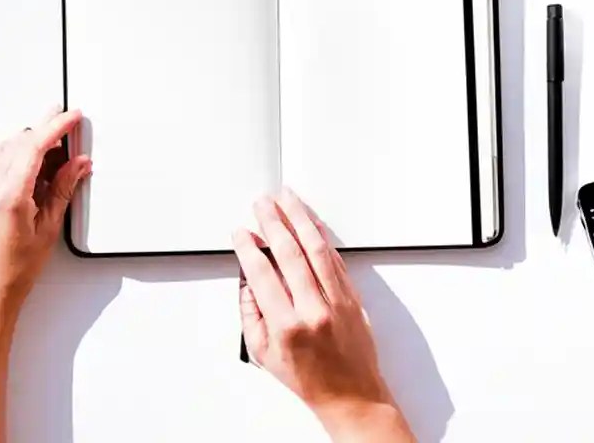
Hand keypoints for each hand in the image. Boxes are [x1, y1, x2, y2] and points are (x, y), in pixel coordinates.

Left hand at [0, 107, 91, 326]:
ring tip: (39, 160)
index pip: (34, 144)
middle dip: (41, 133)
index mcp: (8, 195)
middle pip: (15, 141)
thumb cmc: (13, 272)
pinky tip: (7, 168)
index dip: (56, 126)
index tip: (70, 116)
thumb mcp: (47, 229)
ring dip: (18, 145)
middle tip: (63, 134)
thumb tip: (77, 164)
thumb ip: (63, 190)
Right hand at [233, 189, 414, 442]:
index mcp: (287, 326)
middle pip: (289, 253)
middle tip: (262, 204)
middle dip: (273, 222)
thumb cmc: (308, 378)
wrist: (351, 394)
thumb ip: (250, 314)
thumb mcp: (263, 354)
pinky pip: (335, 259)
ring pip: (316, 248)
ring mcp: (336, 301)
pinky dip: (321, 237)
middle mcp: (313, 309)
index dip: (249, 249)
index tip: (241, 233)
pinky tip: (311, 223)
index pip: (262, 274)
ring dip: (299, 218)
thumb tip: (247, 280)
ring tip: (287, 199)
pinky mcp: (352, 296)